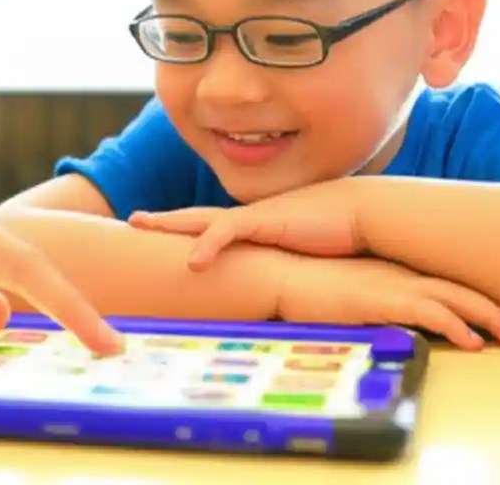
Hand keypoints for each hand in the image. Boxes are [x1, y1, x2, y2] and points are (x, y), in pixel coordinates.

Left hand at [129, 179, 363, 269]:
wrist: (365, 212)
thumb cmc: (341, 234)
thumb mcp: (304, 254)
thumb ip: (287, 265)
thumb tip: (283, 287)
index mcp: (255, 225)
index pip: (213, 226)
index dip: (188, 229)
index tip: (164, 232)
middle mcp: (249, 218)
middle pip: (195, 216)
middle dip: (164, 219)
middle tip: (134, 220)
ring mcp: (254, 217)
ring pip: (199, 218)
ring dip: (168, 221)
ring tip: (140, 223)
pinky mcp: (265, 221)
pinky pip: (227, 232)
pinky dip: (208, 245)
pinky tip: (192, 262)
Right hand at [277, 254, 499, 349]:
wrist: (284, 273)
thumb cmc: (316, 286)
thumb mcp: (361, 292)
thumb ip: (386, 302)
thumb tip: (405, 323)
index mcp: (406, 272)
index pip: (460, 286)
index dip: (494, 303)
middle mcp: (410, 275)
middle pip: (471, 292)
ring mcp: (398, 285)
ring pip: (460, 301)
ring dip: (494, 320)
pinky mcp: (384, 299)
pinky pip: (429, 313)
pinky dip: (456, 326)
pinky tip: (474, 342)